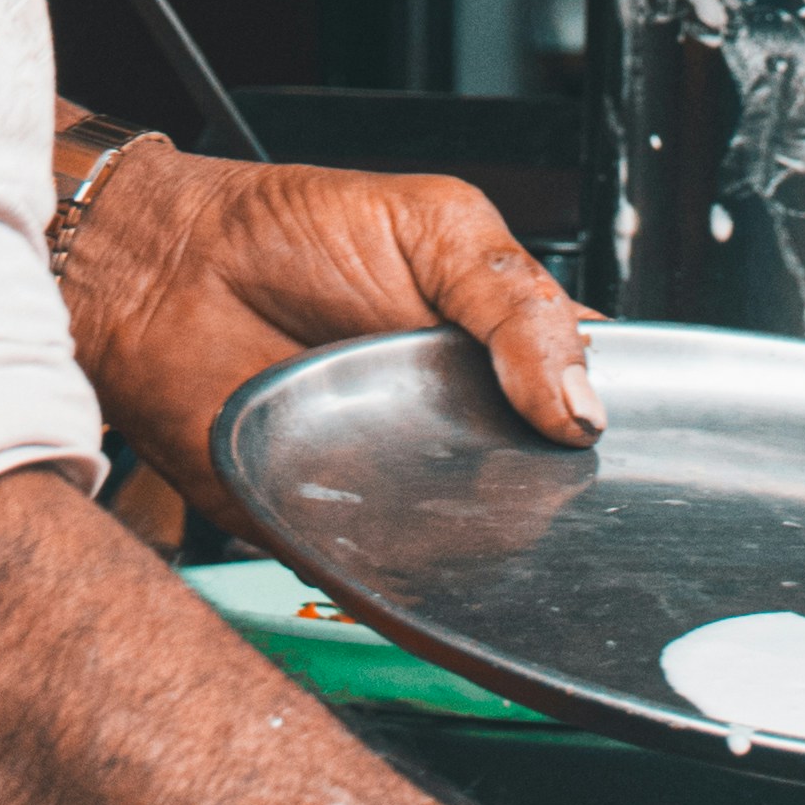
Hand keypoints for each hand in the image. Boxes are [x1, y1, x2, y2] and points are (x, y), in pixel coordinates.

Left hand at [56, 139, 600, 523]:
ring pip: (483, 546)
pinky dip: (414, 573)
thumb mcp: (435, 227)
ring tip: (479, 489)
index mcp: (504, 349)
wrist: (162, 276)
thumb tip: (585, 402)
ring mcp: (408, 486)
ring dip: (493, 534)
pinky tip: (421, 537)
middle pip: (551, 488)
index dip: (622, 418)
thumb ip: (517, 304)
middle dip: (565, 491)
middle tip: (552, 463)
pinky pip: (396, 577)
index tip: (643, 428)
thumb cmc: (286, 233)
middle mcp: (464, 426)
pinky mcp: (341, 534)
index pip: (595, 400)